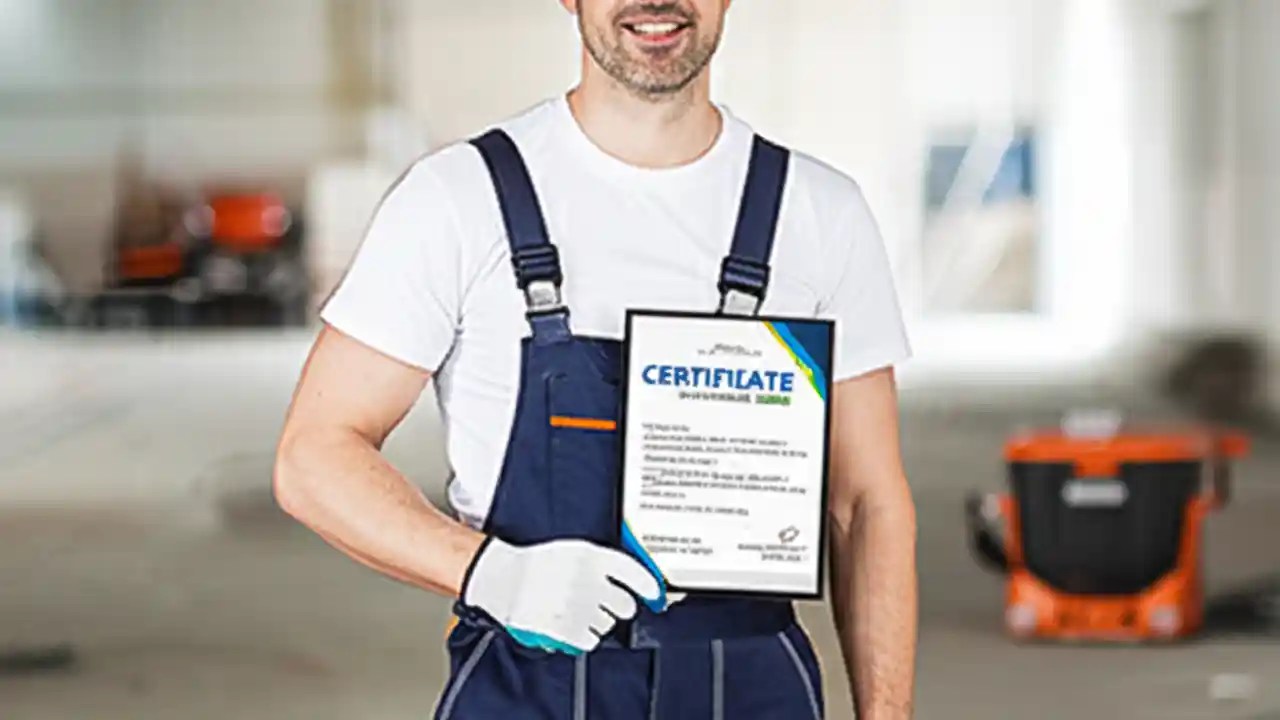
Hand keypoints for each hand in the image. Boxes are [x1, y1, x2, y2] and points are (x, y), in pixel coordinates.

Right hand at [462, 538, 661, 654]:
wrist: (504, 578)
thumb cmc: (539, 563)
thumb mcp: (575, 550)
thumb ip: (604, 563)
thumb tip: (634, 582)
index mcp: (592, 557)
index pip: (635, 573)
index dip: (650, 587)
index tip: (655, 595)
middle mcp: (589, 581)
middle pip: (625, 606)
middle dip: (618, 607)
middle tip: (602, 603)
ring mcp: (578, 606)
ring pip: (607, 625)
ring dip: (597, 622)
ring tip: (575, 610)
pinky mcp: (566, 628)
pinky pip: (591, 641)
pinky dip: (584, 637)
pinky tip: (571, 624)